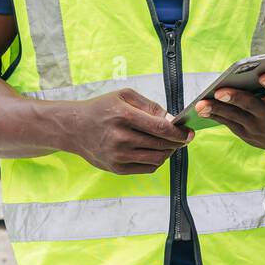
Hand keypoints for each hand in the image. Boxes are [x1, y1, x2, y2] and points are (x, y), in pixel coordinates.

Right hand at [65, 88, 191, 174]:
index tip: (189, 133)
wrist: (74, 128)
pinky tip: (155, 151)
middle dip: (178, 142)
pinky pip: (147, 168)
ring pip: (157, 159)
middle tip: (183, 138)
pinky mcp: (116, 168)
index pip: (161, 128)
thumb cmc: (102, 108)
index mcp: (124, 116)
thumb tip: (172, 119)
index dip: (179, 132)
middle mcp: (120, 138)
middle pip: (161, 144)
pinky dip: (157, 161)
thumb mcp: (124, 96)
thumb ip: (150, 106)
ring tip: (169, 144)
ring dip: (168, 152)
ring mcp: (118, 155)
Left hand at [195, 68, 264, 160]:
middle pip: (251, 107)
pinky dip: (216, 117)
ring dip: (217, 111)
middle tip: (221, 91)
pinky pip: (228, 124)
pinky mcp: (246, 134)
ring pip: (235, 118)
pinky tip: (201, 108)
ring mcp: (257, 129)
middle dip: (236, 99)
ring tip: (200, 103)